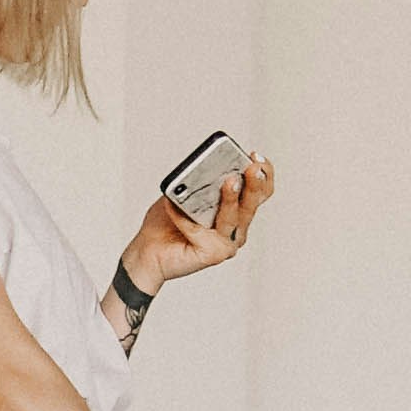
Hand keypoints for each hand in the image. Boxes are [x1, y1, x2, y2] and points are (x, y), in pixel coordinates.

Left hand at [123, 152, 272, 297]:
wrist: (146, 253)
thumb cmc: (165, 224)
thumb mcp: (182, 194)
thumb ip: (197, 182)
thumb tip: (206, 167)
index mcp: (234, 211)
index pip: (260, 192)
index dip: (263, 174)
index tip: (255, 156)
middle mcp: (235, 229)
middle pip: (252, 204)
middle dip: (255, 184)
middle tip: (252, 168)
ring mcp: (226, 243)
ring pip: (233, 217)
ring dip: (231, 199)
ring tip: (229, 182)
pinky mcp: (212, 254)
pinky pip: (200, 231)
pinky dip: (184, 218)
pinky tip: (172, 206)